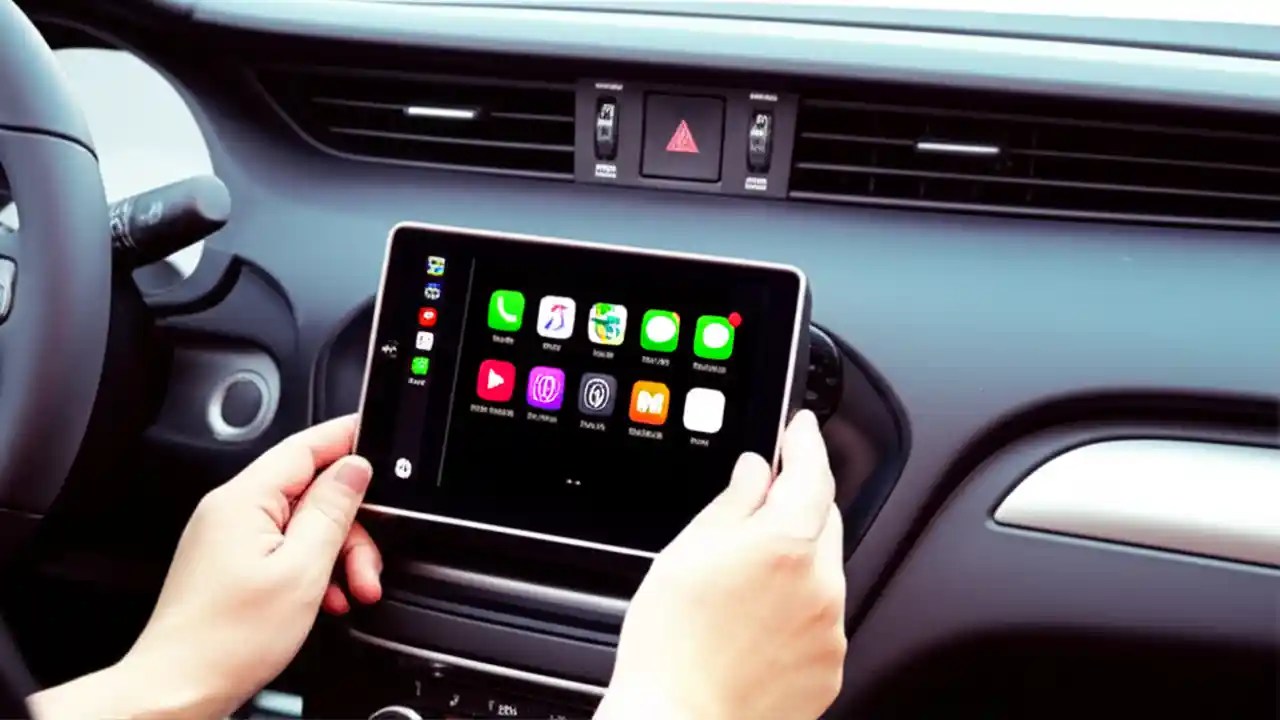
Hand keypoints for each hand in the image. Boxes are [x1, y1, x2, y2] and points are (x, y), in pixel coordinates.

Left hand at [29, 415, 382, 718]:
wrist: (177, 689)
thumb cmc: (227, 640)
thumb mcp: (302, 570)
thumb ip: (332, 510)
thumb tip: (354, 468)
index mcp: (244, 499)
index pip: (305, 445)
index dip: (346, 438)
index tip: (376, 437)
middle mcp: (231, 510)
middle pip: (311, 492)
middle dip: (350, 528)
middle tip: (367, 568)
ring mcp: (228, 536)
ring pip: (302, 523)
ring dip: (336, 555)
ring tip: (349, 592)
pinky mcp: (229, 562)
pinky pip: (283, 547)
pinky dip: (313, 569)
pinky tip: (325, 598)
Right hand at [596, 410, 845, 719]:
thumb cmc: (671, 645)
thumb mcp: (687, 552)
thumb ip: (733, 503)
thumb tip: (756, 471)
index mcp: (785, 544)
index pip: (814, 472)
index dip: (807, 442)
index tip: (803, 428)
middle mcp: (821, 584)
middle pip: (823, 520)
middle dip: (795, 509)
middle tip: (749, 521)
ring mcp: (830, 630)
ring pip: (823, 572)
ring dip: (796, 564)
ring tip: (740, 593)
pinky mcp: (830, 667)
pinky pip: (822, 618)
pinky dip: (799, 610)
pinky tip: (755, 627)